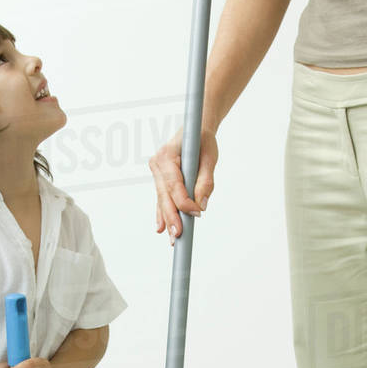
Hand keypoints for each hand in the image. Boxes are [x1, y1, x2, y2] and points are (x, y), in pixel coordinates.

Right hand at [149, 125, 218, 244]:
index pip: (175, 185)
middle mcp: (158, 164)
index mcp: (167, 156)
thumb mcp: (209, 157)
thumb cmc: (203, 139)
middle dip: (172, 217)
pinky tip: (162, 228)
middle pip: (165, 196)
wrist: (195, 129)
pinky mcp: (160, 179)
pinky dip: (164, 213)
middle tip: (178, 235)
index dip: (184, 202)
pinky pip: (162, 198)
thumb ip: (206, 181)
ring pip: (162, 200)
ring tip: (172, 239)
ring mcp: (157, 172)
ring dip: (168, 220)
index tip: (197, 213)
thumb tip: (202, 205)